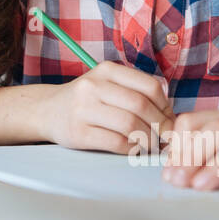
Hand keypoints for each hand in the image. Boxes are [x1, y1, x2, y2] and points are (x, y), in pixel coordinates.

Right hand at [38, 61, 173, 152]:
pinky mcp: (79, 132)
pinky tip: (134, 149)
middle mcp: (93, 86)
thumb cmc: (86, 100)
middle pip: (141, 106)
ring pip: (130, 125)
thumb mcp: (106, 83)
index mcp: (106, 70)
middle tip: (166, 138)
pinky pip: (116, 142)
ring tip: (151, 145)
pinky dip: (131, 148)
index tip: (169, 119)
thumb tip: (171, 116)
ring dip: (148, 139)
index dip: (166, 106)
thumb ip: (134, 92)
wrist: (47, 110)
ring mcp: (84, 109)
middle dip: (160, 126)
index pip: (149, 86)